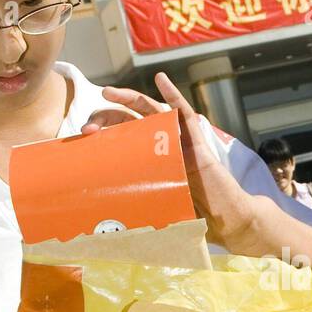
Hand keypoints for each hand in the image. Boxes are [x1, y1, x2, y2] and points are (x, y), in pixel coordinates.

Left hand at [81, 75, 260, 251]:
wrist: (226, 220)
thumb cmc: (195, 219)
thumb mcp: (158, 211)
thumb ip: (140, 209)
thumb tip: (107, 232)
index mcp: (152, 162)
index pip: (125, 141)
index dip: (105, 137)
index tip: (85, 138)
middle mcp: (164, 148)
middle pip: (133, 123)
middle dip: (109, 118)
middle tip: (90, 121)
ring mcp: (181, 142)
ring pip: (153, 112)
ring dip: (131, 99)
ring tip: (109, 92)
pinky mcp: (198, 142)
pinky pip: (185, 114)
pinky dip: (173, 95)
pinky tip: (161, 79)